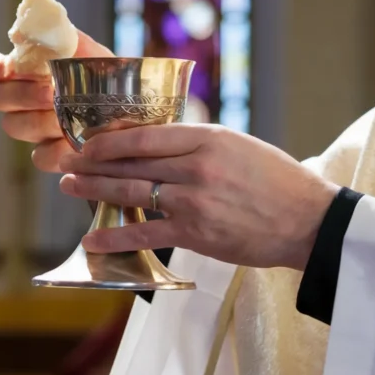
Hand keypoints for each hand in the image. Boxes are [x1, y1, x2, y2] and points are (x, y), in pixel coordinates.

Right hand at [0, 30, 112, 171]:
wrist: (137, 109)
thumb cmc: (108, 75)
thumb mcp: (91, 52)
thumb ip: (65, 37)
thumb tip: (38, 23)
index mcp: (25, 69)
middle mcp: (21, 98)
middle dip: (21, 95)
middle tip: (50, 93)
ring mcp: (32, 128)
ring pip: (13, 126)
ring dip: (38, 120)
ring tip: (68, 117)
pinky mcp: (49, 154)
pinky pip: (39, 156)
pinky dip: (56, 150)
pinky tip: (75, 144)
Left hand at [57, 124, 338, 270]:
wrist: (309, 220)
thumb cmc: (276, 181)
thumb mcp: (237, 145)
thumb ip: (197, 144)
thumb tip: (154, 144)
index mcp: (207, 137)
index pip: (145, 135)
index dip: (109, 139)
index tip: (87, 142)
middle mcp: (196, 165)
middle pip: (130, 161)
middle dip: (91, 163)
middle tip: (66, 162)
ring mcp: (193, 200)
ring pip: (131, 192)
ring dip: (94, 190)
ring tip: (69, 186)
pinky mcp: (196, 232)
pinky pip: (145, 234)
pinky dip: (115, 237)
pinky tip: (92, 239)